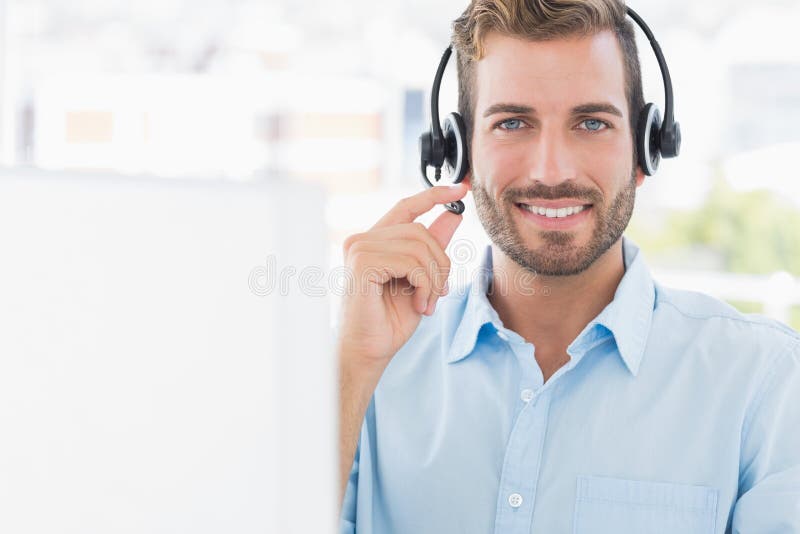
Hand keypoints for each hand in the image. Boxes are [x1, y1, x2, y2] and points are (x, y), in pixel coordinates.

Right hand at [337, 183, 467, 367]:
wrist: (370, 351)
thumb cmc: (389, 320)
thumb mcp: (421, 278)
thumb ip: (431, 248)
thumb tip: (452, 215)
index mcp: (375, 241)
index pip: (407, 207)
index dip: (435, 195)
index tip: (460, 188)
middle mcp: (363, 239)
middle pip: (420, 231)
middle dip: (440, 263)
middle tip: (438, 293)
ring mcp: (359, 248)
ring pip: (419, 245)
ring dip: (433, 278)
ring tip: (427, 302)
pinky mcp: (362, 262)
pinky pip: (410, 262)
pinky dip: (425, 285)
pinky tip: (419, 304)